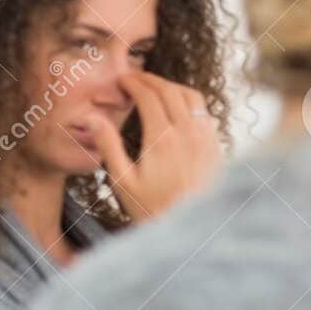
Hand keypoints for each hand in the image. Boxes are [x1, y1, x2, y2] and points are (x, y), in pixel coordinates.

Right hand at [89, 71, 222, 219]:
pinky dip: (190, 103)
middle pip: (172, 91)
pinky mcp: (218, 148)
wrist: (193, 230)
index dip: (134, 83)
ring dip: (173, 87)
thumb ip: (108, 146)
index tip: (122, 80)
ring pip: (193, 98)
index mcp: (162, 139)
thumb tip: (92, 118)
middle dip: (152, 80)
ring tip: (156, 89)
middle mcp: (189, 134)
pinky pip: (206, 114)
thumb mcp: (122, 181)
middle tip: (136, 79)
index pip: (149, 96)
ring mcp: (207, 140)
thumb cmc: (153, 208)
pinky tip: (178, 110)